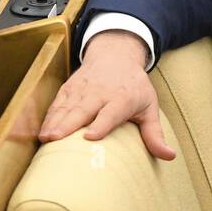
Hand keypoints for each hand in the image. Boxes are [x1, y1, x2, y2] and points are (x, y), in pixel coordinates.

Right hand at [38, 31, 174, 159]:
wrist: (115, 54)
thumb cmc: (134, 86)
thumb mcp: (149, 106)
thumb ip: (155, 133)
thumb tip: (169, 156)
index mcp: (122, 98)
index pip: (110, 112)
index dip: (100, 124)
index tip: (90, 136)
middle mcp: (99, 93)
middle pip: (82, 109)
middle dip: (68, 124)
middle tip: (55, 140)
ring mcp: (82, 89)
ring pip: (66, 106)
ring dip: (54, 122)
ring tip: (45, 139)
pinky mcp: (69, 88)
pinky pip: (57, 104)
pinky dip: (49, 117)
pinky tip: (42, 132)